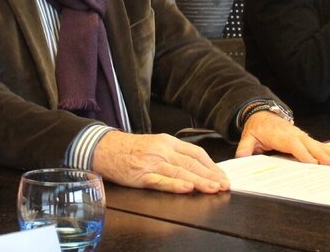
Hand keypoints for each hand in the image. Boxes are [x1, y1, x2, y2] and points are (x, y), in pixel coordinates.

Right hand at [92, 130, 228, 193]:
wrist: (105, 148)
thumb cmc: (131, 149)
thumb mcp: (156, 144)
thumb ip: (174, 154)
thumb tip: (196, 167)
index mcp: (168, 141)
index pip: (196, 152)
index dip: (211, 165)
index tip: (222, 176)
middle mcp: (162, 150)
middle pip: (191, 163)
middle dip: (210, 175)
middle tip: (224, 185)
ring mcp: (152, 163)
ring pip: (180, 172)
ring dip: (199, 181)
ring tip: (213, 188)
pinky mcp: (141, 175)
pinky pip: (161, 181)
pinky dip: (175, 184)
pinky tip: (187, 188)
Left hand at [235, 111, 329, 164]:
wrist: (262, 114)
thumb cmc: (257, 128)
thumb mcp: (248, 137)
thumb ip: (245, 148)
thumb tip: (241, 157)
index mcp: (279, 135)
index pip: (292, 144)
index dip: (302, 153)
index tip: (312, 163)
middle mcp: (293, 134)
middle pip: (309, 144)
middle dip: (321, 154)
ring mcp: (301, 135)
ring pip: (317, 144)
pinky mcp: (305, 138)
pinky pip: (319, 144)